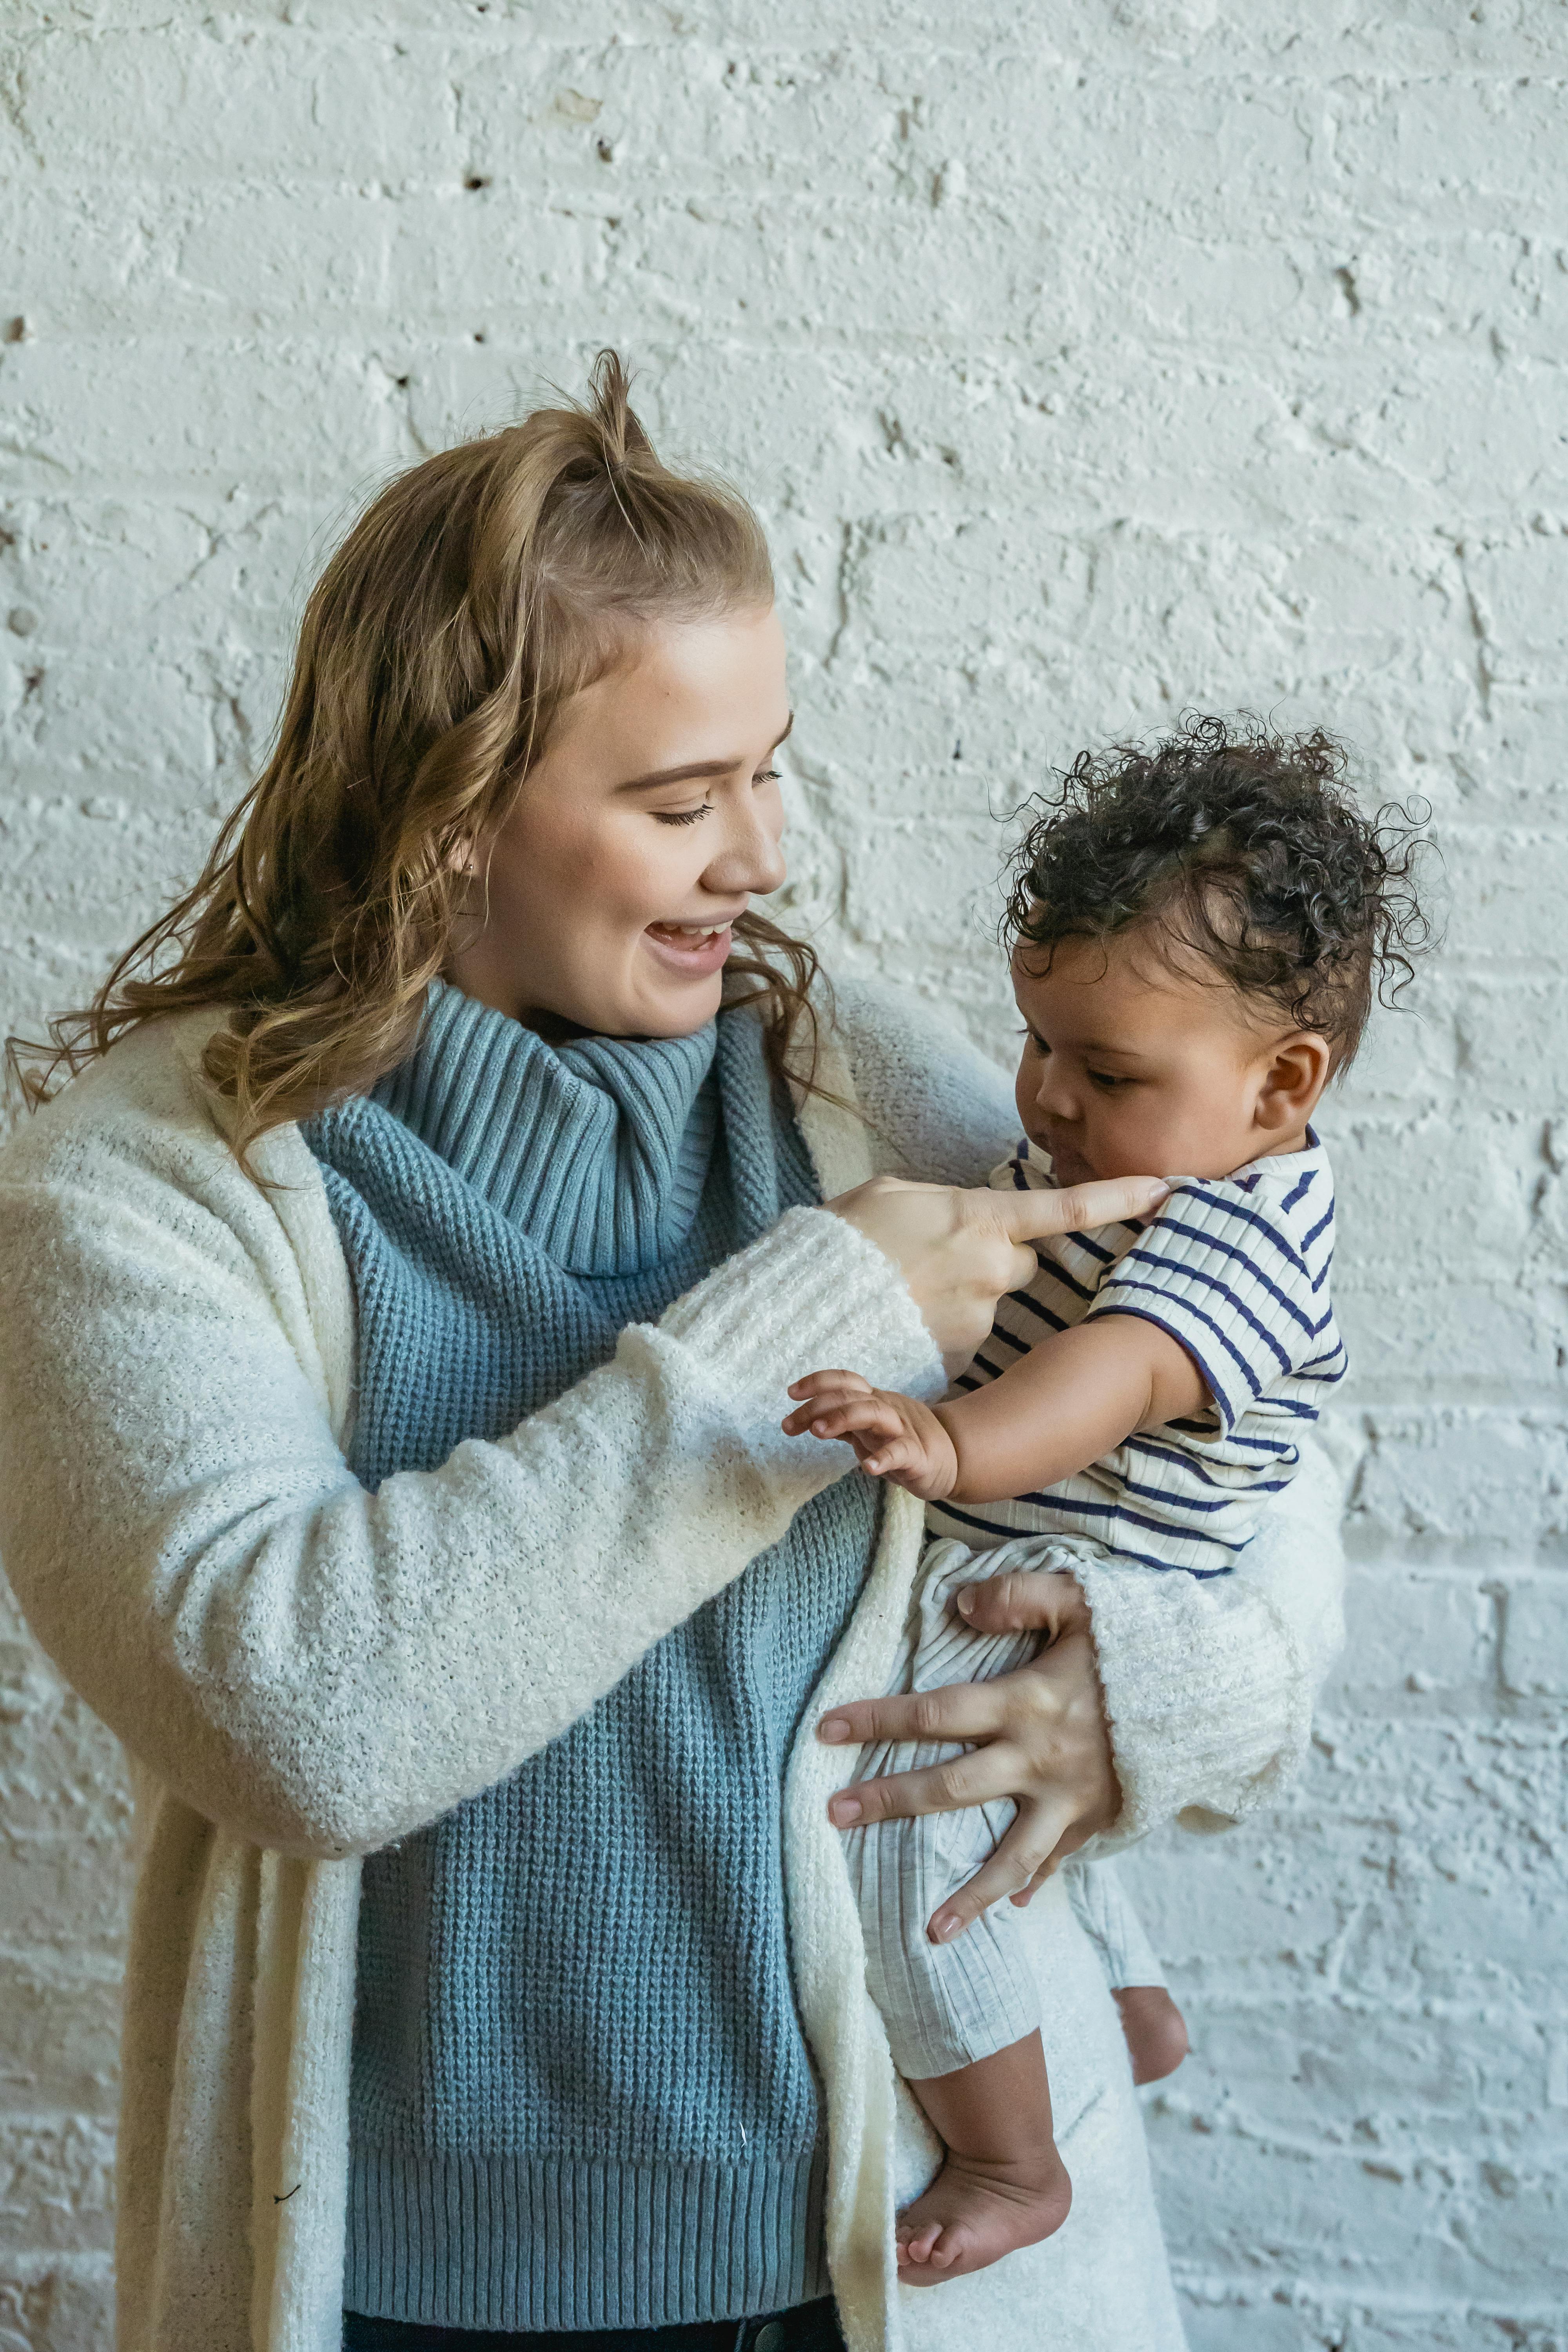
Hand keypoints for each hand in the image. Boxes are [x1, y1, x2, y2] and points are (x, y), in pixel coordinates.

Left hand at [782, 1370, 960, 1500]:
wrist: (953, 1457)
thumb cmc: (902, 1442)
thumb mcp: (867, 1430)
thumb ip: (841, 1423)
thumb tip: (806, 1418)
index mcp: (874, 1401)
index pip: (845, 1381)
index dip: (818, 1381)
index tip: (791, 1393)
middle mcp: (886, 1410)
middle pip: (850, 1397)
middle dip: (817, 1407)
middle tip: (788, 1425)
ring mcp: (902, 1431)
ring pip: (873, 1414)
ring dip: (842, 1419)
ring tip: (818, 1431)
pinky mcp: (917, 1457)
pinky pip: (900, 1452)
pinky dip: (884, 1457)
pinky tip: (869, 1468)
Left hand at [816, 1571, 1120, 1937]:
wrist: (1217, 1692)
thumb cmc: (1142, 1640)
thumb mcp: (1080, 1600)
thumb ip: (1015, 1597)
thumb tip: (956, 1603)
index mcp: (1028, 1702)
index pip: (936, 1714)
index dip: (879, 1720)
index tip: (826, 1730)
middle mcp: (1041, 1758)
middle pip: (952, 1788)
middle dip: (891, 1802)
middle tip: (834, 1816)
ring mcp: (1071, 1799)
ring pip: (1011, 1856)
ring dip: (970, 1897)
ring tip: (930, 1932)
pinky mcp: (1099, 1819)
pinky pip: (1059, 1861)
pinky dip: (1034, 1886)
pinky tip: (1011, 1909)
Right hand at [824, 1173, 1170, 1373]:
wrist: (809, 1308)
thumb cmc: (845, 1241)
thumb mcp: (891, 1194)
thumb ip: (940, 1201)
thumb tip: (954, 1213)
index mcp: (981, 1219)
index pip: (1068, 1207)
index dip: (1122, 1196)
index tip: (1168, 1188)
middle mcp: (991, 1271)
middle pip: (1023, 1266)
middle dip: (996, 1262)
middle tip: (941, 1260)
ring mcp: (977, 1320)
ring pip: (988, 1305)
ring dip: (958, 1299)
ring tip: (903, 1292)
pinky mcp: (958, 1358)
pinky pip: (962, 1338)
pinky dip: (940, 1331)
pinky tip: (903, 1321)